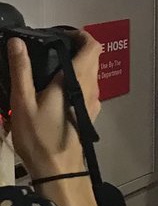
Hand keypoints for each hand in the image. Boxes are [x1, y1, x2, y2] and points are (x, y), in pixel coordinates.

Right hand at [6, 31, 100, 178]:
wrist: (58, 171)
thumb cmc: (40, 137)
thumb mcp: (22, 101)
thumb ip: (21, 70)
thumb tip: (17, 42)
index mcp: (78, 79)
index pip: (93, 46)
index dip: (81, 35)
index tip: (61, 34)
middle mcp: (91, 88)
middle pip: (92, 58)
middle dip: (74, 48)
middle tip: (48, 48)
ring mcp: (93, 102)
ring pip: (90, 74)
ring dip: (74, 66)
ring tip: (47, 68)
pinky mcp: (88, 114)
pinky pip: (86, 89)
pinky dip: (74, 82)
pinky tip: (53, 91)